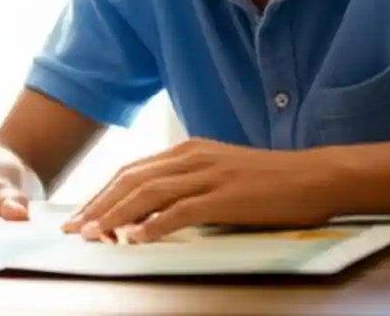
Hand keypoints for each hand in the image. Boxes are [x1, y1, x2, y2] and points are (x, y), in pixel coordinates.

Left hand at [65, 139, 342, 243]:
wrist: (316, 176)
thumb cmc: (270, 182)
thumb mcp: (219, 174)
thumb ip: (187, 185)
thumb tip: (152, 211)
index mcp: (187, 150)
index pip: (132, 171)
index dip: (101, 193)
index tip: (80, 215)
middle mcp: (192, 157)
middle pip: (130, 179)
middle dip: (97, 205)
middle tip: (73, 229)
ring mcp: (208, 175)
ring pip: (148, 193)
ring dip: (115, 215)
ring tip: (93, 235)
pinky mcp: (226, 196)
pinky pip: (181, 210)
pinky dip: (153, 225)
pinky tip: (135, 239)